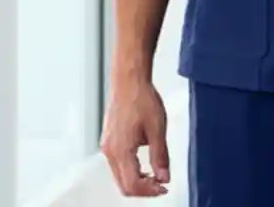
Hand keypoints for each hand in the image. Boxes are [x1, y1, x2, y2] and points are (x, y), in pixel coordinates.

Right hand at [99, 77, 169, 196]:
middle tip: (162, 185)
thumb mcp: (158, 130)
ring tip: (157, 176)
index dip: (149, 191)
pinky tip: (146, 165)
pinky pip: (118, 165)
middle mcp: (110, 151)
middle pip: (123, 184)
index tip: (164, 188)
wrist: (129, 82)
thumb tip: (164, 177)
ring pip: (120, 176)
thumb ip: (160, 156)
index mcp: (120, 150)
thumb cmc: (142, 100)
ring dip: (138, 181)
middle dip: (144, 189)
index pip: (132, 184)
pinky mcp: (110, 141)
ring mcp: (108, 147)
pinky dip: (132, 171)